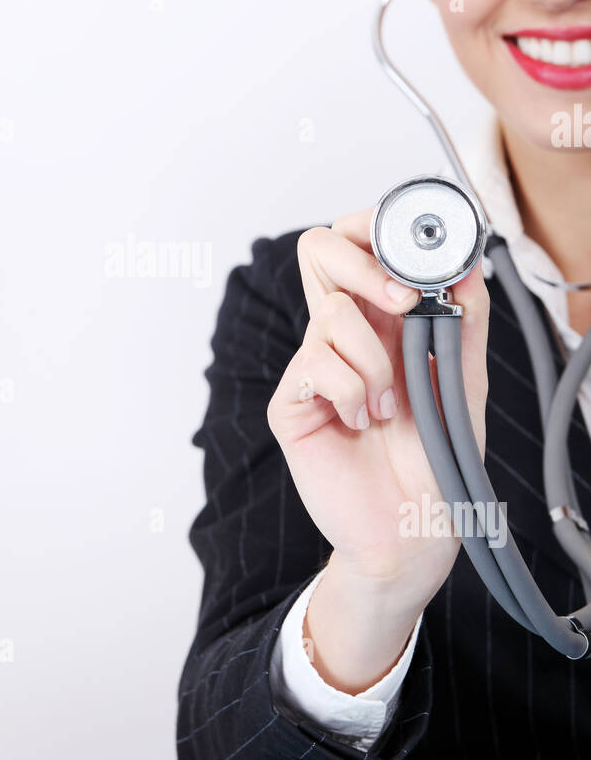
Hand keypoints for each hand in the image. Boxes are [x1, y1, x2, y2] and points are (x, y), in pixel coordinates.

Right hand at [266, 209, 489, 687]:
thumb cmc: (437, 460)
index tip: (413, 251)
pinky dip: (352, 390)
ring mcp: (313, 366)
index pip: (355, 245)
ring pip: (331, 312)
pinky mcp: (292, 402)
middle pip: (318, 250)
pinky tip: (361, 421)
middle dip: (364, 265)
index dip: (371, 229)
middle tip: (402, 303)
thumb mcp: (465, 381)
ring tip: (388, 404)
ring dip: (375, 359)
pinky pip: (315, 364)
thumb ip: (465, 321)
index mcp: (381, 321)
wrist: (414, 530)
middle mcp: (342, 335)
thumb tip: (468, 264)